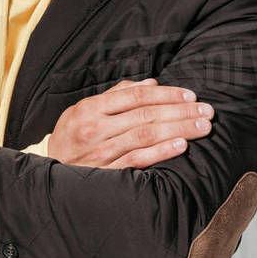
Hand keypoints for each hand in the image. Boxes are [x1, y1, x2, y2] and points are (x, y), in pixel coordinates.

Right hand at [45, 78, 212, 167]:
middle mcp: (96, 129)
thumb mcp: (84, 109)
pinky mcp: (108, 173)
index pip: (134, 96)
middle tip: (206, 111)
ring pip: (146, 136)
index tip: (190, 95)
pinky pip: (139, 160)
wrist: (49, 168)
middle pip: (146, 115)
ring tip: (202, 126)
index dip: (166, 94)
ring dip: (178, 129)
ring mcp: (102, 152)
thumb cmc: (72, 135)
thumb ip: (116, 95)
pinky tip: (181, 145)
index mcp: (90, 108)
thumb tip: (152, 84)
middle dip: (180, 111)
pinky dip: (161, 152)